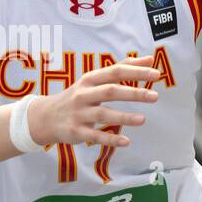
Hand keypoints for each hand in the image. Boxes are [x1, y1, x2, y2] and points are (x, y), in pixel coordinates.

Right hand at [27, 56, 161, 147]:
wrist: (45, 117)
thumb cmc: (77, 96)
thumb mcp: (94, 80)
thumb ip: (120, 69)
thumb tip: (149, 59)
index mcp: (90, 80)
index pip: (115, 72)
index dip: (136, 72)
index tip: (156, 74)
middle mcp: (84, 94)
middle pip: (110, 91)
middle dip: (133, 93)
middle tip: (155, 96)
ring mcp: (79, 114)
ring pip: (102, 114)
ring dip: (123, 117)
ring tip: (143, 120)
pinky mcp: (76, 131)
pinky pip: (95, 136)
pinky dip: (110, 139)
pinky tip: (126, 142)